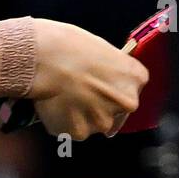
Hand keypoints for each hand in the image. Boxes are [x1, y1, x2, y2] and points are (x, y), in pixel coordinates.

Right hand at [29, 19, 148, 140]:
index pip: (132, 88)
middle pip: (116, 111)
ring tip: (63, 96)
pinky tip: (54, 104)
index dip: (113, 87)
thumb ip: (111, 68)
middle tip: (78, 90)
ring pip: (94, 123)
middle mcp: (126, 103)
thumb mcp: (101, 48)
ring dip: (81, 115)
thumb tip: (105, 75)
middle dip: (99, 105)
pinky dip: (63, 121)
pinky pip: (72, 129)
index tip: (100, 83)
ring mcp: (103, 120)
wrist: (43, 57)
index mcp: (135, 77)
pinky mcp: (80, 132)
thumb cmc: (68, 45)